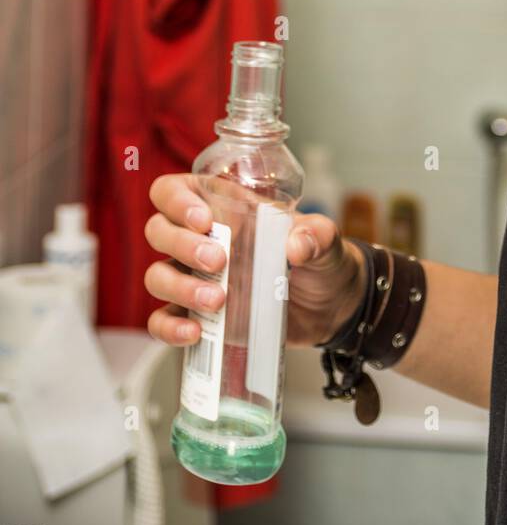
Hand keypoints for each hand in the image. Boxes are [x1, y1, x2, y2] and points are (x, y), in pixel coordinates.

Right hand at [144, 173, 366, 347]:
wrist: (331, 307)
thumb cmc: (320, 260)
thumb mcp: (326, 241)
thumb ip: (317, 235)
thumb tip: (297, 246)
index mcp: (223, 207)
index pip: (174, 191)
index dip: (177, 201)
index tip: (204, 221)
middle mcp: (201, 240)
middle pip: (159, 231)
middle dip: (181, 245)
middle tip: (219, 261)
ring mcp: (196, 279)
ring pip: (157, 275)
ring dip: (179, 287)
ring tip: (217, 300)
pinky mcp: (199, 315)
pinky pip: (164, 319)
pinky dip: (169, 328)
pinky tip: (194, 333)